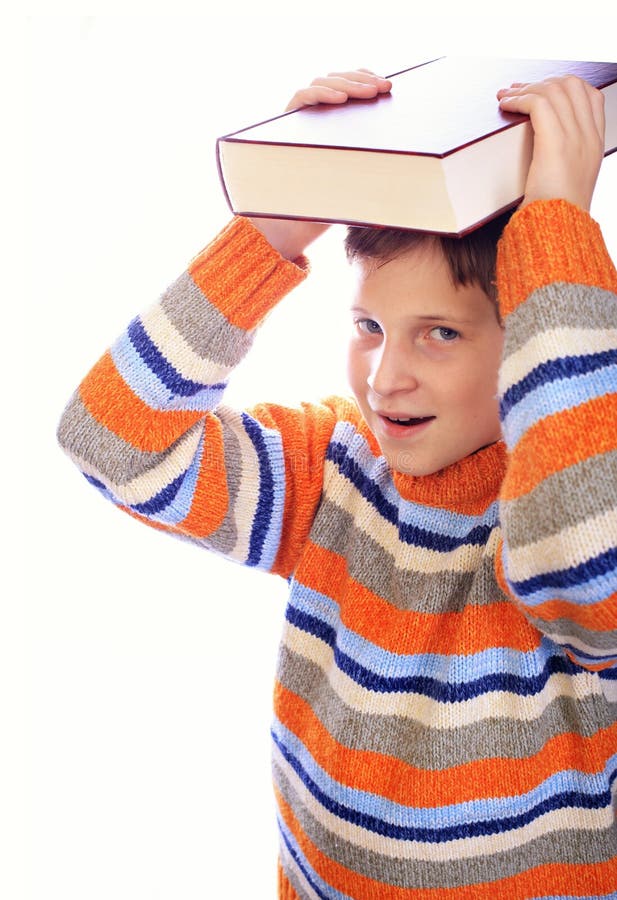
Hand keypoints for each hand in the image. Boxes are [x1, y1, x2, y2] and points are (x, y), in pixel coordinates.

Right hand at [251, 69, 391, 258]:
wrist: (295, 220)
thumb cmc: (329, 200)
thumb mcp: (359, 176)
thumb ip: (373, 161)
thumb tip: (412, 160)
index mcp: (334, 120)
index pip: (350, 85)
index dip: (366, 79)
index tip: (388, 86)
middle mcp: (316, 114)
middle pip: (338, 80)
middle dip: (362, 81)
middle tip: (383, 88)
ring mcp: (299, 117)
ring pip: (321, 83)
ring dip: (346, 84)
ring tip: (367, 92)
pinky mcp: (286, 123)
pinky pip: (301, 98)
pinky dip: (320, 94)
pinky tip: (340, 98)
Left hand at [497, 75, 604, 210]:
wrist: (558, 230)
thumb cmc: (555, 214)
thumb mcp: (568, 183)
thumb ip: (563, 162)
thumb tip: (541, 151)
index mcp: (595, 144)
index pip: (590, 96)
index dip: (564, 85)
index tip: (541, 88)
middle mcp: (589, 137)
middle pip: (572, 85)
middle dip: (541, 81)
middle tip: (516, 88)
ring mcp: (575, 138)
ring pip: (553, 90)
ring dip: (525, 87)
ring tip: (504, 95)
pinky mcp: (555, 143)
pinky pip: (538, 103)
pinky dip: (519, 98)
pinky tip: (505, 105)